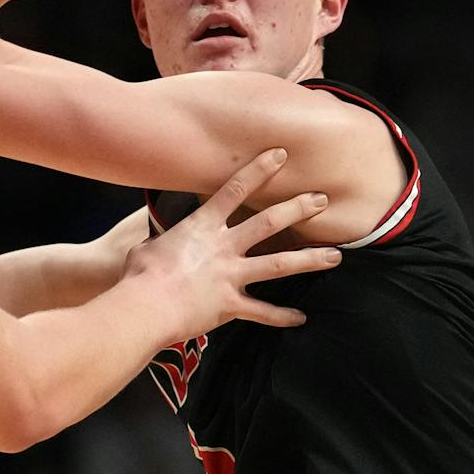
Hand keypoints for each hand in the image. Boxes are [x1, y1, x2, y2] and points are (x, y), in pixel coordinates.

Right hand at [123, 148, 338, 343]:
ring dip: (308, 259)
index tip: (280, 155)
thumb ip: (159, 243)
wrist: (144, 307)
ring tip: (335, 256)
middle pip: (268, 223)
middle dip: (297, 209)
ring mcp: (230, 276)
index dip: (259, 170)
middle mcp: (223, 248)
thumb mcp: (145, 248)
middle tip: (322, 200)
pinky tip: (300, 318)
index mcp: (201, 228)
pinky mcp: (230, 305)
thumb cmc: (138, 276)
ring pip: (278, 265)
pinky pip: (260, 312)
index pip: (234, 190)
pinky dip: (280, 317)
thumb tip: (153, 247)